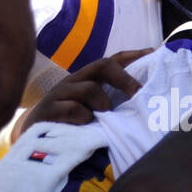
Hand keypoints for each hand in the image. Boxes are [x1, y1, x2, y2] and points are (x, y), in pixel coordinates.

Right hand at [12, 49, 146, 139]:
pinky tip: (83, 126)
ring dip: (103, 105)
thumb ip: (116, 105)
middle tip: (138, 95)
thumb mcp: (97, 112)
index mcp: (89, 81)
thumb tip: (146, 104)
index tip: (154, 52)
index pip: (112, 61)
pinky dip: (84, 118)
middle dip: (125, 79)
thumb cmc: (74, 125)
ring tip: (102, 119)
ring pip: (90, 89)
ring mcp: (61, 93)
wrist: (37, 139)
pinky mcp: (49, 109)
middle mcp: (75, 81)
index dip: (133, 56)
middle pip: (102, 65)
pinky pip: (74, 109)